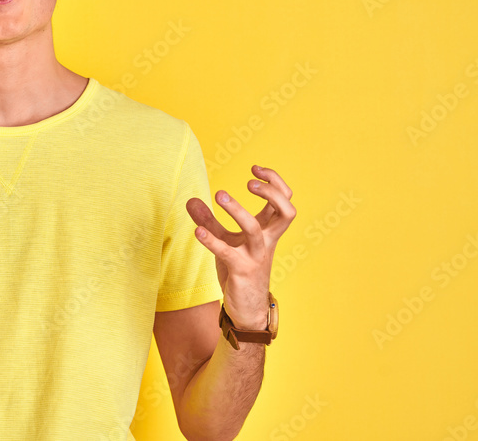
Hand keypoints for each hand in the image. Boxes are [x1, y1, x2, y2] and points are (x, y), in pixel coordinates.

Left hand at [186, 165, 295, 329]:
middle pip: (286, 212)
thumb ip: (209, 220)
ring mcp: (256, 256)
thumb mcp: (226, 241)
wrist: (246, 308)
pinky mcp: (241, 271)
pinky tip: (197, 231)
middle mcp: (267, 241)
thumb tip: (190, 200)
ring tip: (220, 195)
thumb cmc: (239, 270)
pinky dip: (212, 240)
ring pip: (255, 230)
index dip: (274, 181)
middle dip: (271, 193)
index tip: (254, 169)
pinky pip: (227, 253)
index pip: (285, 199)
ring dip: (238, 210)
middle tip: (249, 182)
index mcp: (269, 231)